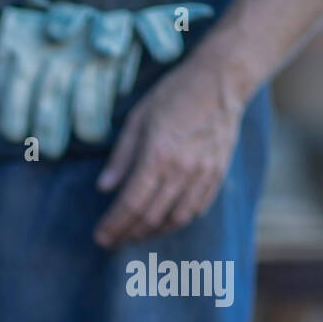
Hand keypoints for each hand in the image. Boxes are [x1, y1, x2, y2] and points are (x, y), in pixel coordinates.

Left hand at [93, 54, 244, 247]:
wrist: (222, 80)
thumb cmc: (174, 95)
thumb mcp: (137, 120)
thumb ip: (121, 157)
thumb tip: (104, 188)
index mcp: (158, 156)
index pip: (131, 204)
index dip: (114, 226)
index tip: (100, 237)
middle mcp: (182, 170)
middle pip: (151, 217)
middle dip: (127, 234)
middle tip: (111, 241)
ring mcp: (203, 174)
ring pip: (175, 219)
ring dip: (152, 233)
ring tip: (134, 236)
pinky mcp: (218, 174)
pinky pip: (197, 209)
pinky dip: (177, 221)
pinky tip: (163, 223)